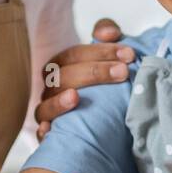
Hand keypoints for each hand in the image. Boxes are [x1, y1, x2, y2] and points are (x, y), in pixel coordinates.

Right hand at [35, 18, 132, 140]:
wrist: (116, 133)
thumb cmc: (110, 91)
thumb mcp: (114, 61)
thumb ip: (110, 39)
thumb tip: (106, 33)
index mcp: (63, 70)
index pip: (72, 55)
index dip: (98, 52)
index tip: (129, 54)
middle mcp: (53, 92)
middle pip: (61, 77)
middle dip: (92, 72)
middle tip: (123, 72)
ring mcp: (50, 116)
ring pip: (44, 107)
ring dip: (58, 102)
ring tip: (75, 98)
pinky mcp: (53, 139)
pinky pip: (42, 137)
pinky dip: (44, 132)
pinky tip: (50, 130)